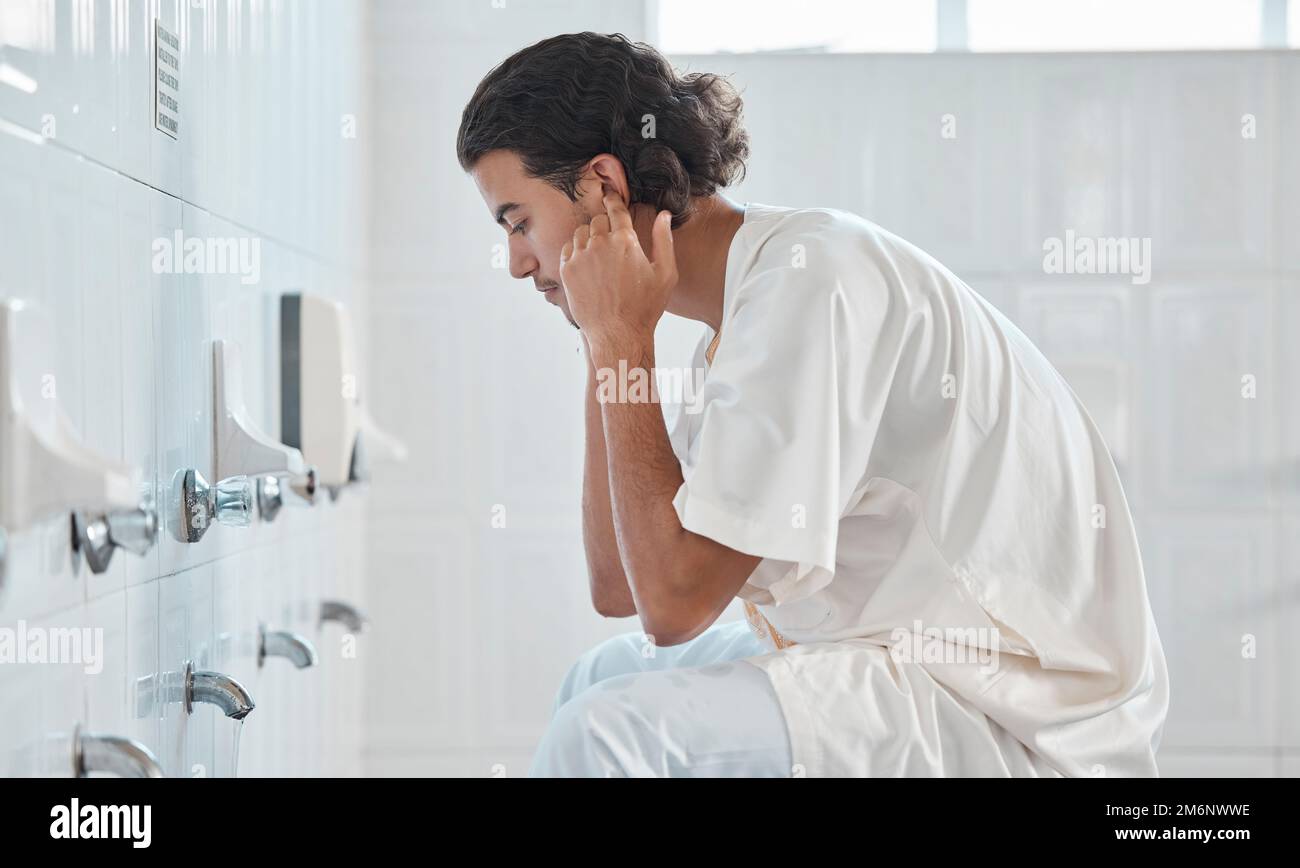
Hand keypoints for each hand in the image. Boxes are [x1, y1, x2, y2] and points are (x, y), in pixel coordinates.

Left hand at [559, 192, 676, 345]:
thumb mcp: (665, 274)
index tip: (609, 194)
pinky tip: (586, 263)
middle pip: (598, 220)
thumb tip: (663, 214)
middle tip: (611, 240)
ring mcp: (581, 256)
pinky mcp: (567, 270)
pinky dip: (576, 250)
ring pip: (581, 232)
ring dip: (589, 236)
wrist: (617, 333)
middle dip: (605, 225)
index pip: (616, 209)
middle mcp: (600, 243)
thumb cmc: (644, 307)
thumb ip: (663, 240)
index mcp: (625, 240)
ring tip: (599, 253)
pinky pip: (568, 248)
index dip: (613, 199)